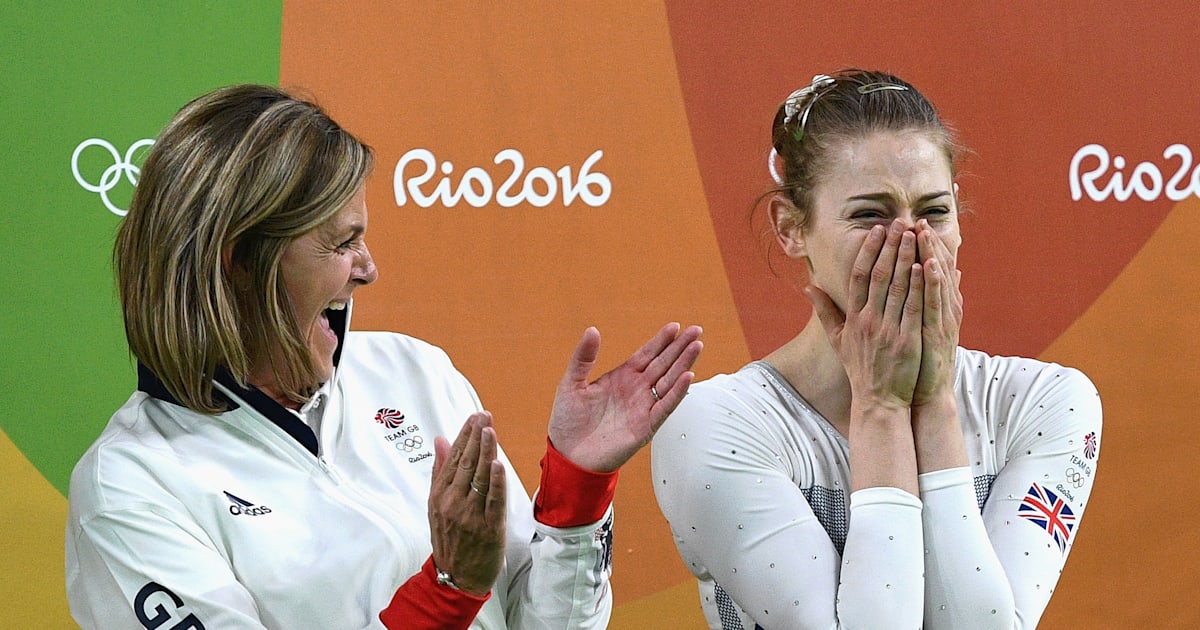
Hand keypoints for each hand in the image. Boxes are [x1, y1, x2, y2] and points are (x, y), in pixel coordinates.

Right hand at [428, 412, 506, 595]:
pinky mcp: (489, 528)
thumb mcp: (436, 505)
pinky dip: (495, 482)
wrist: (456, 577)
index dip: (464, 436)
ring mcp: (470, 516)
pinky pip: (492, 501)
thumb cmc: (449, 539)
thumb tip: (441, 440)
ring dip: (485, 452)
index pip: (453, 459)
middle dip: (476, 437)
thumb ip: (440, 471)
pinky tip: (497, 464)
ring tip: (489, 430)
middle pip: (466, 464)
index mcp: (440, 496)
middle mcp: (453, 503)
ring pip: (479, 478)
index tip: (473, 417)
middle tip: (484, 415)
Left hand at [548, 323, 702, 471]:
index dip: (661, 341)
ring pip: (669, 382)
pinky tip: (687, 377)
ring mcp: (642, 408)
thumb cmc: (568, 422)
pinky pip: (665, 407)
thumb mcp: (571, 382)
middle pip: (663, 364)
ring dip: (683, 365)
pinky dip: (677, 393)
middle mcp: (635, 390)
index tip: (675, 326)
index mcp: (621, 377)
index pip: (647, 354)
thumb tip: (592, 330)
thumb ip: (583, 357)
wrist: (568, 455)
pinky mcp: (645, 427)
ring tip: (696, 347)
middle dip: (680, 347)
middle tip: (695, 331)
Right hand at [806, 220, 923, 407]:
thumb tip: (808, 287)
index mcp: (853, 318)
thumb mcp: (838, 339)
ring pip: (898, 287)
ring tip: (915, 235)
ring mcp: (888, 330)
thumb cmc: (860, 369)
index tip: (877, 230)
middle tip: (899, 222)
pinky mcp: (907, 341)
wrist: (878, 401)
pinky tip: (927, 266)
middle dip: (890, 247)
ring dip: (907, 258)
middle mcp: (868, 321)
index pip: (859, 277)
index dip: (868, 251)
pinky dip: (920, 286)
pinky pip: (914, 308)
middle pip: (879, 276)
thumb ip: (825, 311)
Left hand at [911, 219, 962, 407]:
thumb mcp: (920, 325)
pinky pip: (936, 304)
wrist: (923, 392)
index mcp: (934, 306)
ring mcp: (942, 320)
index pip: (930, 268)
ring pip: (937, 281)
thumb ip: (929, 298)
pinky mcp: (939, 333)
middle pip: (936, 269)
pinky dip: (935, 283)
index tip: (913, 223)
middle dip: (926, 244)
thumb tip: (941, 272)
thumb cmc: (916, 359)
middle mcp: (941, 309)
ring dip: (932, 255)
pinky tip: (932, 264)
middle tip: (918, 219)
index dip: (923, 246)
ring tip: (924, 232)